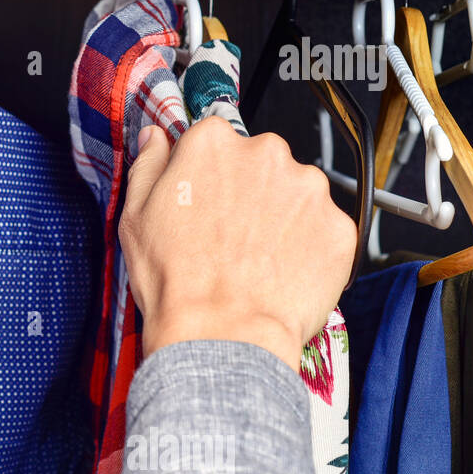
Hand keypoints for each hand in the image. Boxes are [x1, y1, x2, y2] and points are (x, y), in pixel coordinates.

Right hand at [119, 118, 356, 371]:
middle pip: (260, 162)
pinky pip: (324, 229)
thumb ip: (148, 165)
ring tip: (255, 259)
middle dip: (248, 192)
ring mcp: (308, 189)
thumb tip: (155, 139)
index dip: (206, 175)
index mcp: (212, 144)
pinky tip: (280, 272)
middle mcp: (265, 154)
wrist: (222, 333)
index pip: (213, 140)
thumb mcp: (135, 216)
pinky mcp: (337, 226)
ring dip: (282, 217)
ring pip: (296, 194)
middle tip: (228, 237)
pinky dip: (308, 247)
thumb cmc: (176, 281)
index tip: (203, 200)